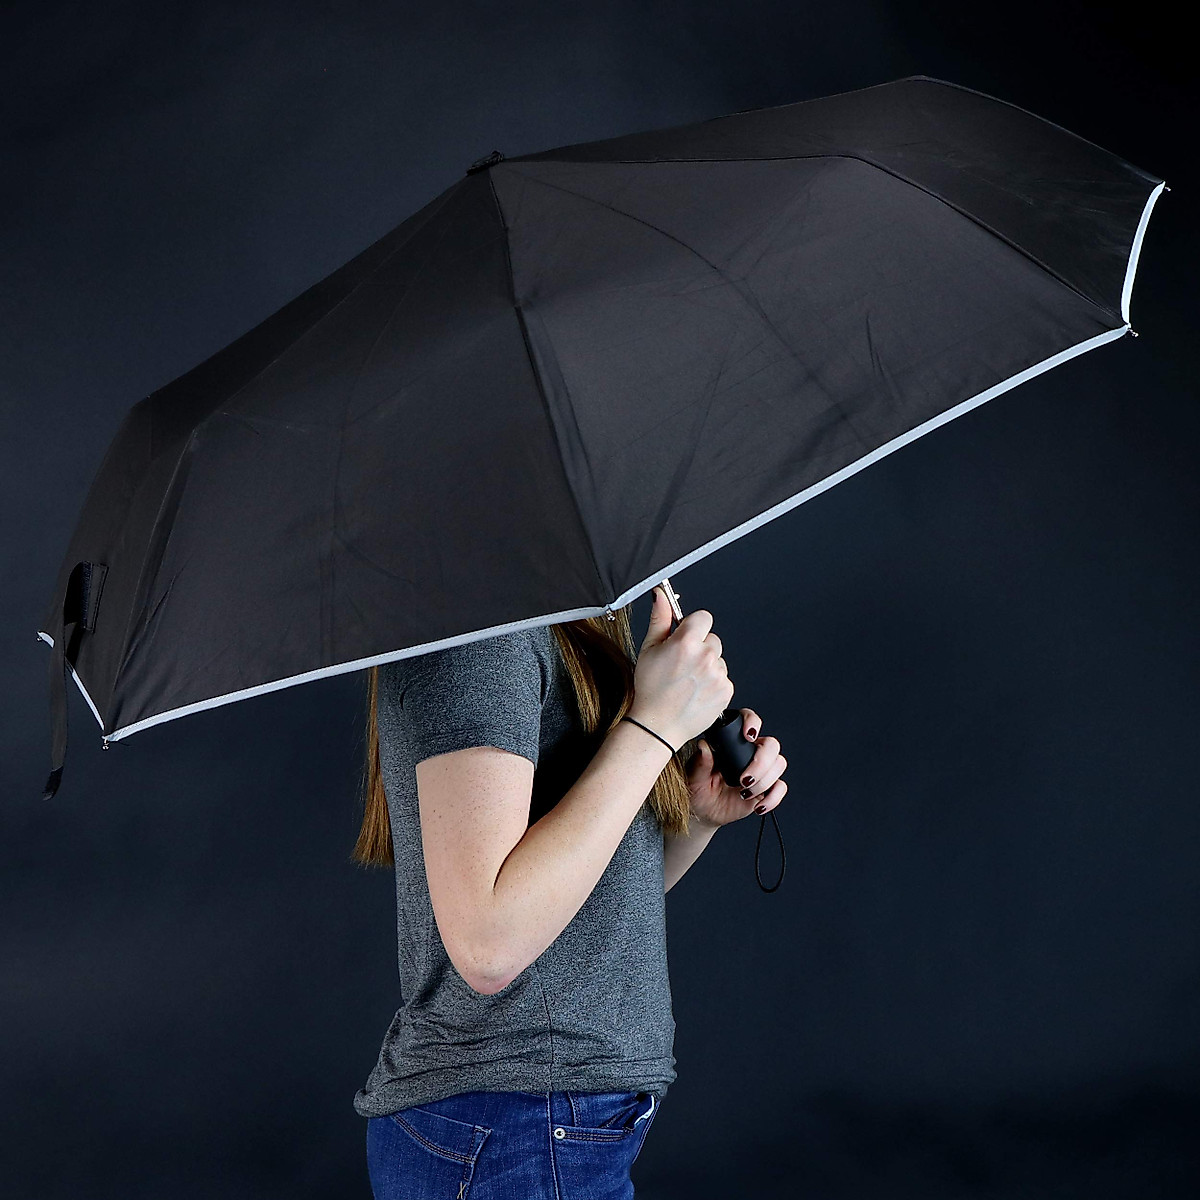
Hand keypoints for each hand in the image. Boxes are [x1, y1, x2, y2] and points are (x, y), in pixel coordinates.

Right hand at [627, 585, 734, 750]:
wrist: (657, 725)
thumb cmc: (650, 689)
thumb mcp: (648, 649)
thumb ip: (660, 618)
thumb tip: (661, 595)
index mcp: (686, 643)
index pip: (703, 617)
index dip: (692, 627)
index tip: (685, 637)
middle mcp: (705, 657)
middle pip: (712, 639)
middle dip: (700, 647)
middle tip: (682, 664)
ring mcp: (717, 675)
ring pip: (718, 659)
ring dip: (707, 666)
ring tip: (688, 680)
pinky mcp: (726, 690)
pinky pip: (723, 677)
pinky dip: (713, 683)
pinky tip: (696, 691)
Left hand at [683, 708, 787, 829]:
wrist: (703, 812)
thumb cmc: (696, 788)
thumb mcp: (694, 775)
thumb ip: (700, 762)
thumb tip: (703, 746)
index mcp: (731, 741)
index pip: (748, 720)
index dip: (753, 722)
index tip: (748, 735)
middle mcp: (749, 752)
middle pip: (771, 745)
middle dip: (762, 762)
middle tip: (744, 779)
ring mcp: (761, 769)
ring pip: (779, 764)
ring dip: (764, 781)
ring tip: (744, 794)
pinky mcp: (766, 788)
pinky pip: (780, 788)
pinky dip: (773, 798)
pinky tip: (758, 806)